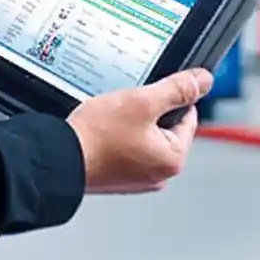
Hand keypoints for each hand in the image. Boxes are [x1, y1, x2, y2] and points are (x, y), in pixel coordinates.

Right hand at [67, 68, 212, 193]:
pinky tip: (103, 130)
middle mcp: (158, 174)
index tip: (152, 92)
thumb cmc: (97, 137)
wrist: (56, 158)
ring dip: (132, 122)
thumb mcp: (143, 101)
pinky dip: (117, 136)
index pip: (188, 116)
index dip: (170, 98)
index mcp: (172, 160)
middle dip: (149, 112)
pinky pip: (126, 147)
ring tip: (111, 119)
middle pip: (166, 127)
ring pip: (144, 136)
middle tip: (127, 106)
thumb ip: (177, 89)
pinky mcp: (117, 176)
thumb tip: (203, 81)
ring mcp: (136, 178)